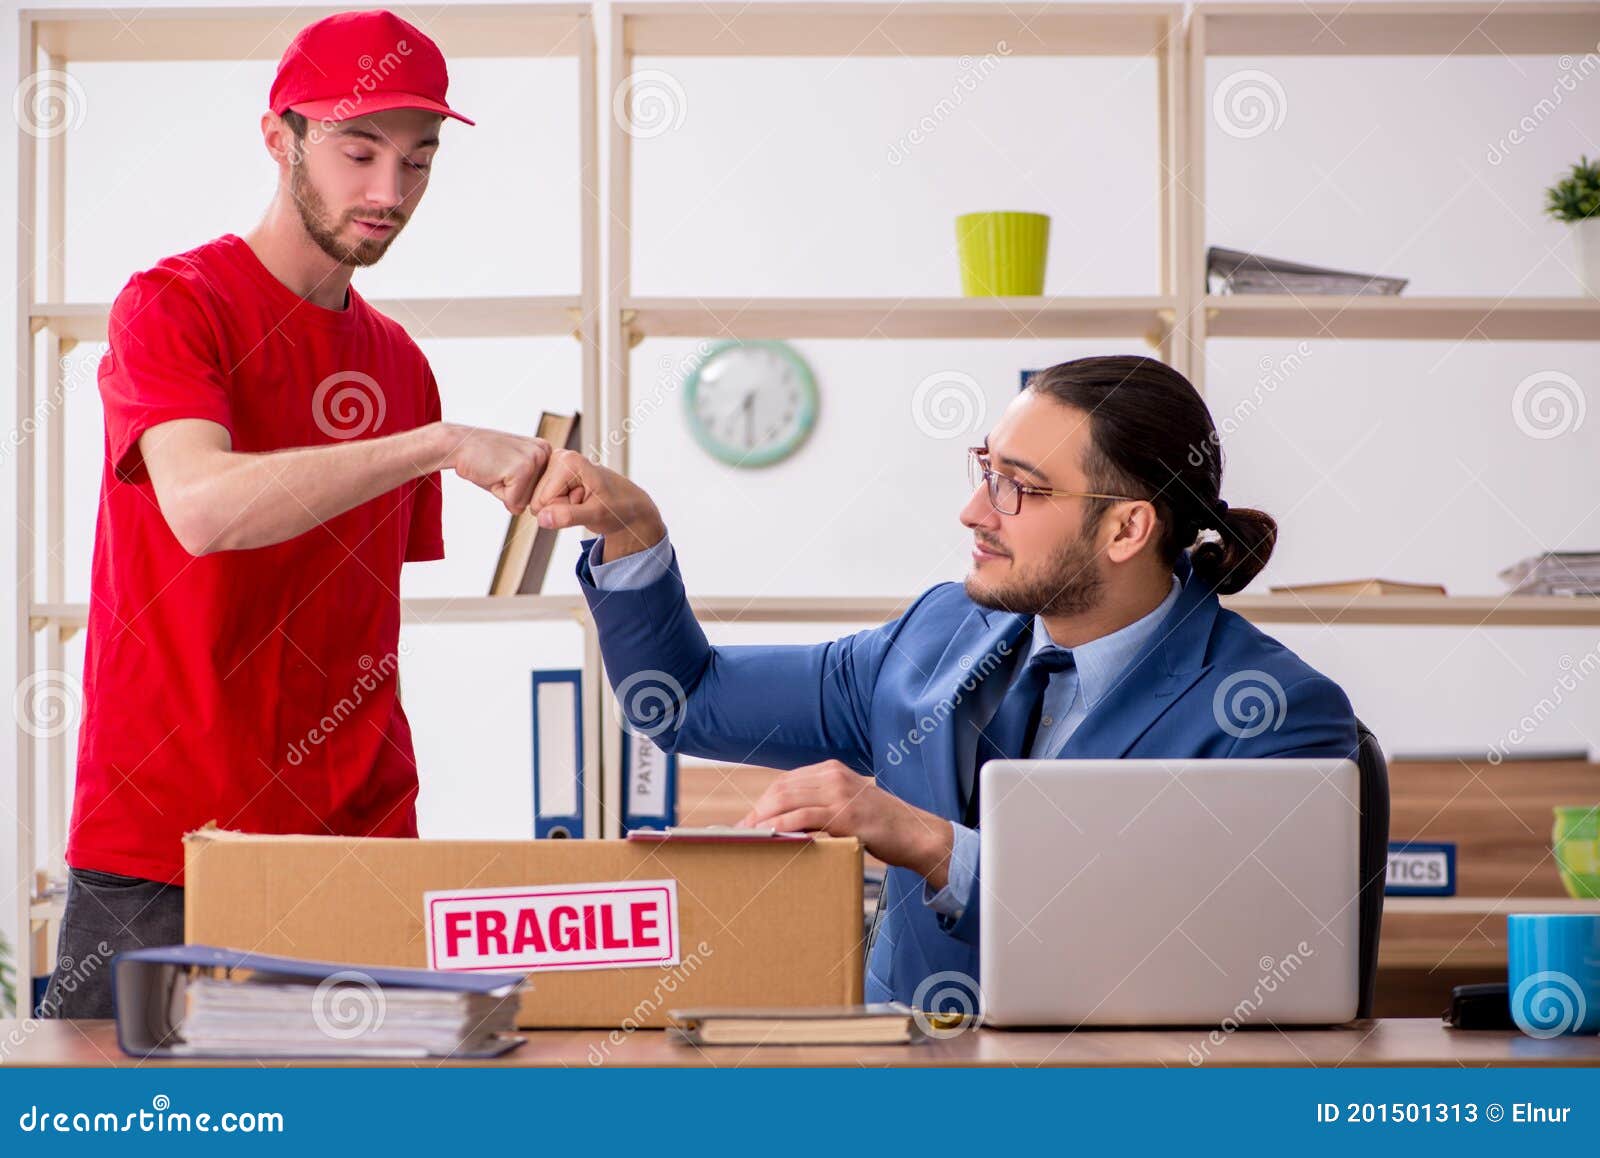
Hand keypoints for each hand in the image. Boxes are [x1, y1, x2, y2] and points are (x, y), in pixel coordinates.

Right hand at [439, 425, 549, 513]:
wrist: (456, 445)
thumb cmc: (483, 459)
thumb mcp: (515, 468)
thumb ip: (533, 483)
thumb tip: (542, 508)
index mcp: (545, 450)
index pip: (541, 492)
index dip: (519, 489)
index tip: (505, 469)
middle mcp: (545, 452)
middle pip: (536, 498)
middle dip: (514, 492)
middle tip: (498, 470)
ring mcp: (535, 459)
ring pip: (526, 502)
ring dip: (506, 493)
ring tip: (495, 471)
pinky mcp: (523, 469)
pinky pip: (515, 502)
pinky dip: (499, 494)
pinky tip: (491, 473)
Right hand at [529, 449, 665, 560]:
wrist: (627, 504)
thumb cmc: (617, 507)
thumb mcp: (596, 515)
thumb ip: (568, 516)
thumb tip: (542, 518)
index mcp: (568, 461)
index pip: (543, 500)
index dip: (564, 508)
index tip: (585, 501)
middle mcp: (559, 458)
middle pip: (539, 500)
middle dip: (561, 508)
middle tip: (584, 502)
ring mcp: (554, 466)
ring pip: (540, 503)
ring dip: (562, 507)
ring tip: (583, 500)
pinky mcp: (553, 474)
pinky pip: (544, 501)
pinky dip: (560, 506)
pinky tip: (577, 499)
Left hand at [737, 760, 955, 888]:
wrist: (916, 834)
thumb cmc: (881, 826)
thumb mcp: (849, 805)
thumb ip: (822, 805)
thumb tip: (786, 823)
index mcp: (832, 770)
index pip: (786, 782)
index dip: (762, 802)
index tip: (746, 822)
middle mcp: (833, 776)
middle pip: (781, 790)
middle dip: (757, 812)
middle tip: (740, 833)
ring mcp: (839, 793)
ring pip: (787, 801)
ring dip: (763, 820)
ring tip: (748, 838)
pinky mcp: (845, 814)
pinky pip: (803, 818)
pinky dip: (782, 827)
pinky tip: (771, 838)